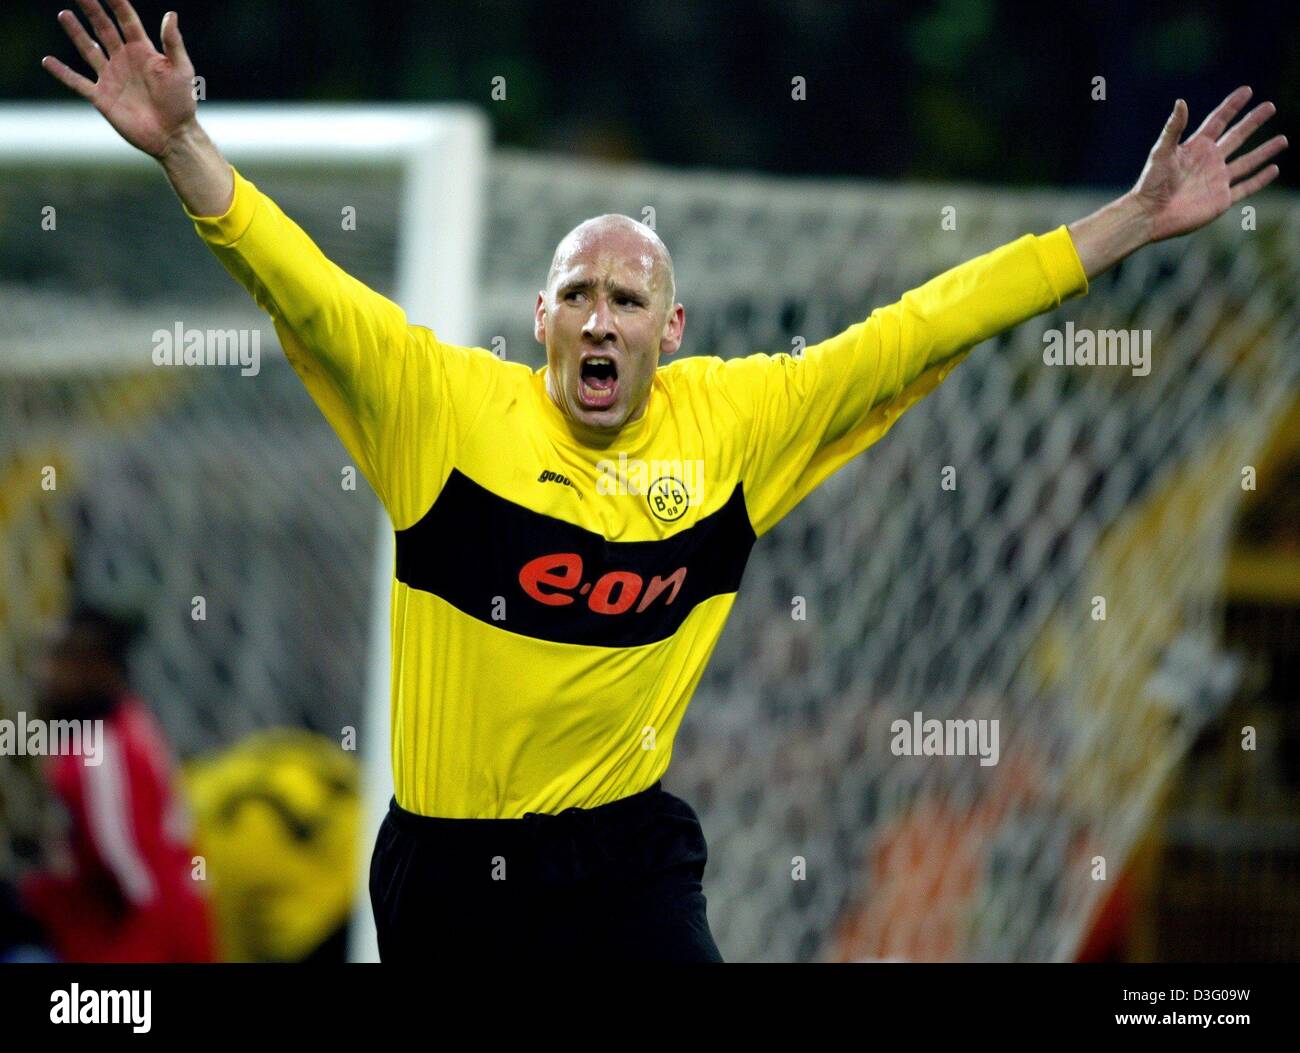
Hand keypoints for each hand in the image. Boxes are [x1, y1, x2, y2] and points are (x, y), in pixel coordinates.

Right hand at [42, 1, 196, 158]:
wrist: (173, 136)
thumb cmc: (182, 103)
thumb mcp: (182, 70)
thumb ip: (173, 43)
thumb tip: (171, 14)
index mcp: (143, 50)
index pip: (126, 19)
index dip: (116, 2)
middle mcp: (124, 60)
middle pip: (103, 28)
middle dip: (92, 9)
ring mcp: (111, 78)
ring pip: (88, 49)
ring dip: (76, 33)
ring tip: (64, 14)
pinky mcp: (102, 97)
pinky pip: (77, 82)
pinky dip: (62, 73)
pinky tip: (48, 61)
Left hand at [1131, 86, 1286, 242]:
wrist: (1149, 215)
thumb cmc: (1151, 183)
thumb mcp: (1161, 152)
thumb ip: (1173, 128)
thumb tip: (1181, 101)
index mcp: (1196, 147)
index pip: (1218, 121)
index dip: (1232, 106)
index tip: (1247, 90)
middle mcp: (1209, 161)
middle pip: (1237, 137)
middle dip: (1253, 122)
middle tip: (1270, 106)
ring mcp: (1217, 180)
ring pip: (1247, 161)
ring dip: (1264, 151)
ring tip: (1283, 139)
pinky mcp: (1221, 200)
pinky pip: (1246, 187)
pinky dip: (1260, 179)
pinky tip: (1274, 169)